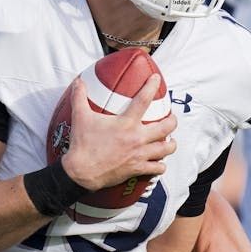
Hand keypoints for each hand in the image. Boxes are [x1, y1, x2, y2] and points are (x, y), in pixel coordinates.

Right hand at [61, 75, 176, 190]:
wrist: (82, 171)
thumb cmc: (82, 144)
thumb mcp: (80, 117)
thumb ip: (79, 97)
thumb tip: (78, 81)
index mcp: (126, 123)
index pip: (143, 100)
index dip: (152, 86)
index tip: (156, 79)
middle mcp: (137, 138)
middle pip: (166, 127)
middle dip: (172, 120)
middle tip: (170, 118)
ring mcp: (139, 155)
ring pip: (166, 148)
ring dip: (170, 144)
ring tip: (169, 141)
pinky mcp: (137, 169)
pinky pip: (158, 168)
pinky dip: (160, 165)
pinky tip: (159, 162)